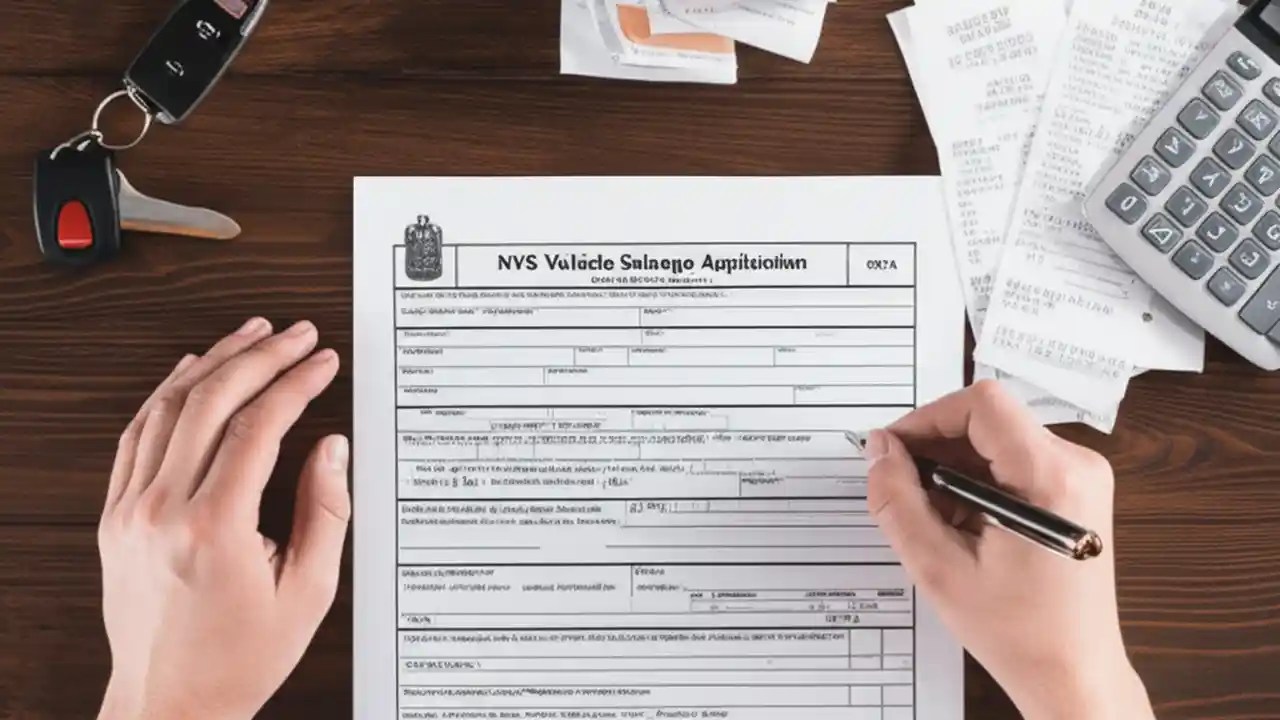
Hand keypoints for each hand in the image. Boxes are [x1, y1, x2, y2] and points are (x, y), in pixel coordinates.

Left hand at [97, 318, 349, 719]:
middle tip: (295, 334)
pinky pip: (135, 435)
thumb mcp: (308, 593)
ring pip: (168, 407)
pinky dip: (166, 394)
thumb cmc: (236, 660)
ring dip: (213, 361)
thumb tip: (331, 449)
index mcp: (214, 529)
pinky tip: (191, 372)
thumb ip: (326, 513)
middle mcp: (162, 511)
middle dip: (260, 355)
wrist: (168, 703)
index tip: (323, 363)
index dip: (297, 383)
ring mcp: (130, 511)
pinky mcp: (114, 516)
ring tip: (250, 334)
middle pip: (211, 402)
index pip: (260, 426)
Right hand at [865, 380, 1152, 719]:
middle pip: (989, 419)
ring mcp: (1081, 476)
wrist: (1073, 672)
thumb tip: (879, 451)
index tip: (892, 450)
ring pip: (998, 438)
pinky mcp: (1076, 489)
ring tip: (934, 516)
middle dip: (936, 447)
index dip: (927, 418)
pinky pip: (1014, 459)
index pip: (982, 405)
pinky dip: (978, 479)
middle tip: (902, 489)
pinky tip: (961, 521)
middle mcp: (1077, 465)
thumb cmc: (1018, 632)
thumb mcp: (939, 568)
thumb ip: (899, 502)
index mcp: (1051, 478)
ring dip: (954, 466)